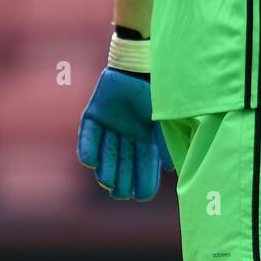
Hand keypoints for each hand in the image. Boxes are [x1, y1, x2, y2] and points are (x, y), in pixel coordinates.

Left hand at [77, 67, 172, 199]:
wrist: (138, 65)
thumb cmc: (156, 92)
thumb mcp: (164, 119)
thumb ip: (166, 142)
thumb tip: (172, 168)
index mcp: (146, 139)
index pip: (145, 166)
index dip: (143, 181)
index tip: (141, 195)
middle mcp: (126, 136)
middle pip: (123, 164)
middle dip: (122, 180)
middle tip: (119, 194)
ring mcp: (109, 126)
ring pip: (106, 153)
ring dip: (106, 168)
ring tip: (106, 181)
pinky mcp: (93, 115)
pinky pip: (88, 135)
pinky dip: (88, 148)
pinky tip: (90, 162)